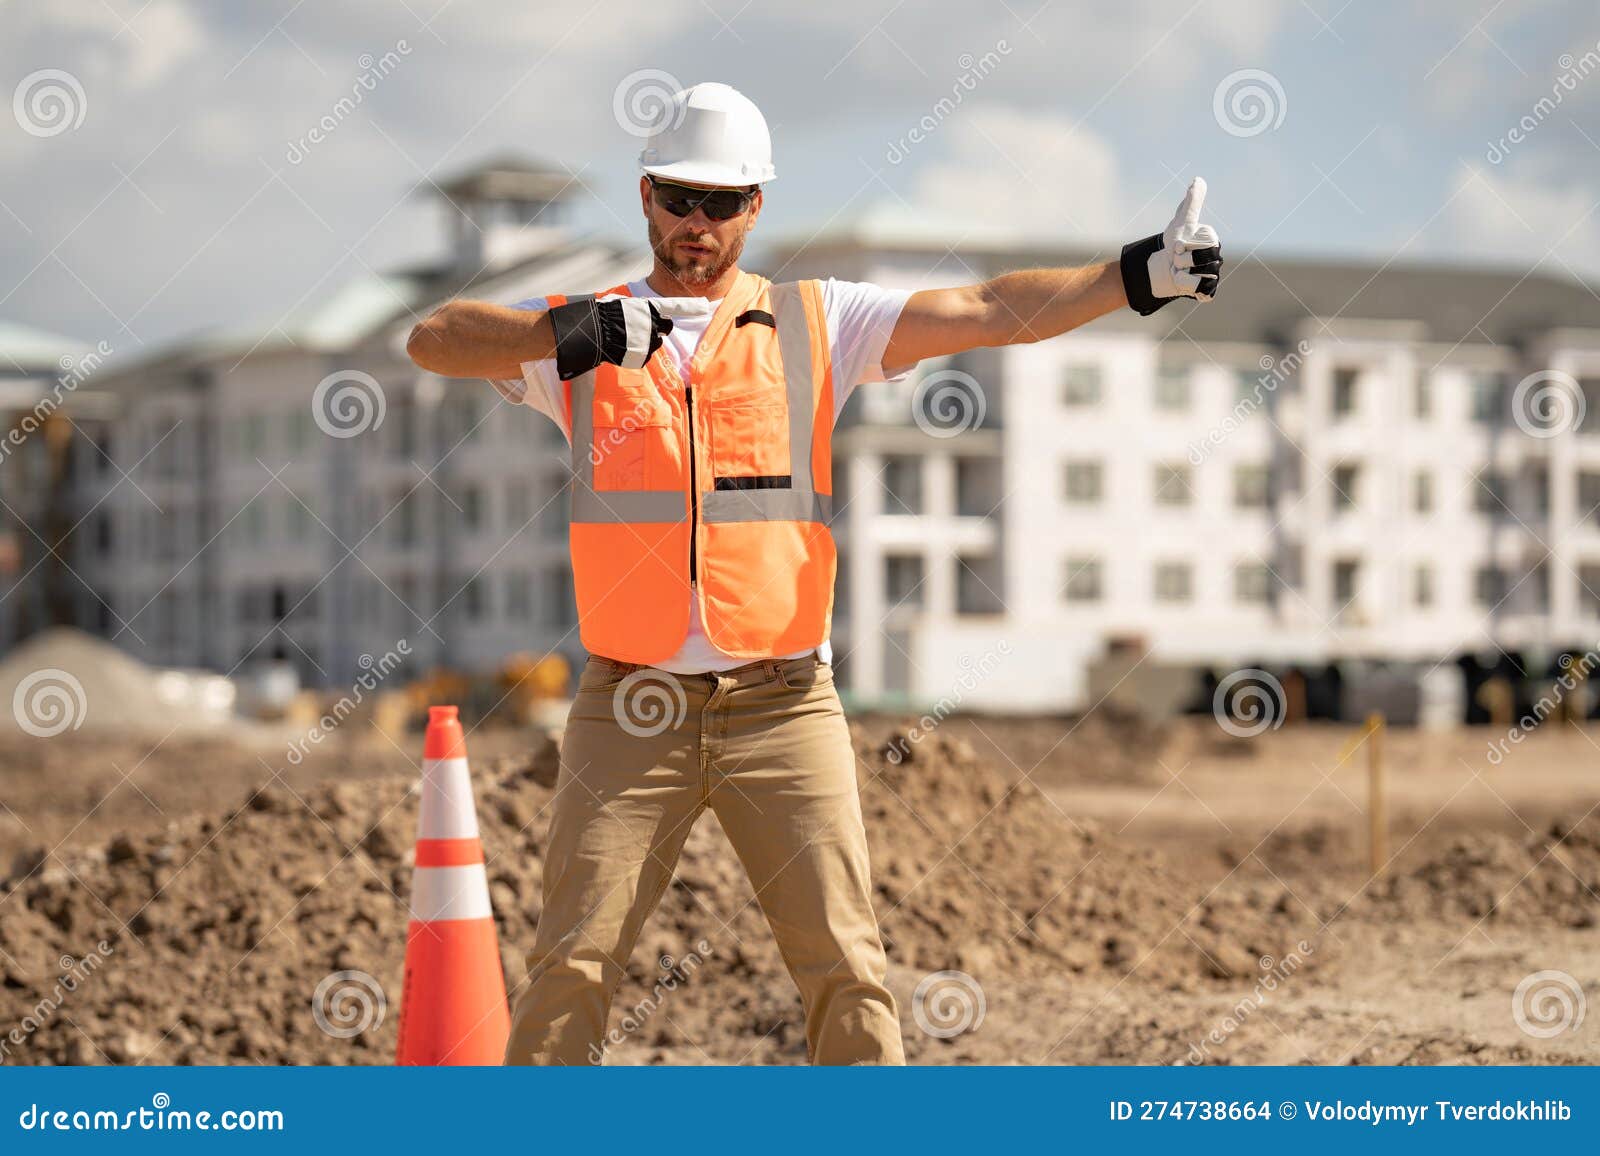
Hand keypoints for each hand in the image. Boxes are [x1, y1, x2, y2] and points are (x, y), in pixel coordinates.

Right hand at [550, 296, 712, 380]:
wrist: (591, 331)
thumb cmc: (601, 314)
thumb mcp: (621, 303)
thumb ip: (637, 309)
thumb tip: (641, 312)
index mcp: (647, 307)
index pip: (675, 305)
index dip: (691, 306)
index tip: (706, 305)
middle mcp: (652, 323)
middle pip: (666, 328)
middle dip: (659, 329)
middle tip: (642, 329)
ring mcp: (648, 341)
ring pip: (655, 344)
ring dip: (645, 343)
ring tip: (625, 338)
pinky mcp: (642, 356)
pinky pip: (645, 357)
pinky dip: (636, 354)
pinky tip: (622, 349)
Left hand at [1120, 178, 1222, 316]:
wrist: (1164, 267)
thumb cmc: (1173, 243)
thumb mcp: (1181, 221)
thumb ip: (1191, 202)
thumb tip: (1198, 179)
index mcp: (1212, 240)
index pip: (1201, 244)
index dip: (1182, 246)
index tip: (1177, 245)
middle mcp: (1217, 257)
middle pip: (1201, 260)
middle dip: (1182, 260)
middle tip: (1177, 259)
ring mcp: (1213, 274)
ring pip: (1200, 276)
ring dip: (1182, 275)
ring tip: (1180, 270)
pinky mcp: (1208, 291)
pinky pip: (1202, 291)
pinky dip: (1188, 288)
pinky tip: (1184, 282)